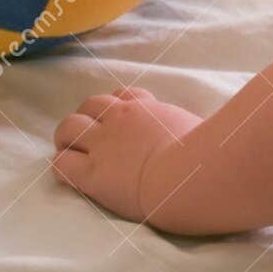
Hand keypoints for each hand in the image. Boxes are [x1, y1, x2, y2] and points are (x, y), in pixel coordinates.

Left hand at [52, 86, 203, 221]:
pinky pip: (62, 163)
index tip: (122, 120)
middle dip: (87, 117)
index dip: (118, 106)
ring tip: (70, 152)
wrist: (191, 176)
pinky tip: (70, 175)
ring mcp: (104, 145)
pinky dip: (62, 165)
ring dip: (67, 138)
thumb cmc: (208, 155)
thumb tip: (210, 133)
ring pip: (68, 128)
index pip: (123, 95)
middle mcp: (121, 120)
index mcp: (149, 109)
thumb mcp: (204, 127)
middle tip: (90, 137)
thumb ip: (194, 127)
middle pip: (91, 104)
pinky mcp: (92, 174)